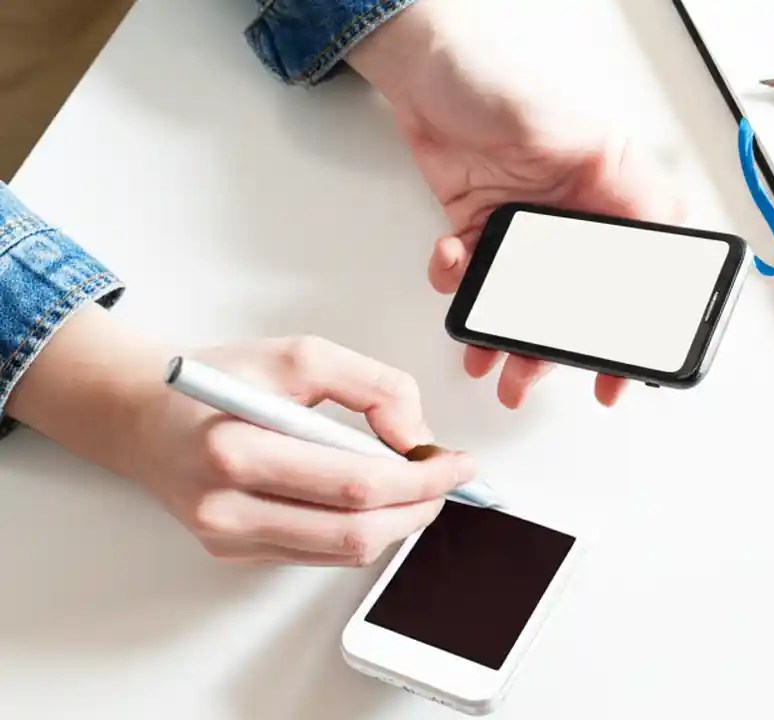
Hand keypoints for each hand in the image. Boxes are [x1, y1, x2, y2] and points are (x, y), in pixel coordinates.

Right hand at [7, 306, 473, 565]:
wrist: (143, 414)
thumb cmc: (221, 379)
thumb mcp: (298, 356)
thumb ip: (370, 385)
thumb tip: (417, 435)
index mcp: (235, 449)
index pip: (355, 483)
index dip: (421, 479)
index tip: (457, 462)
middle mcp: (225, 505)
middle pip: (355, 530)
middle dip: (418, 507)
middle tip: (447, 480)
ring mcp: (227, 537)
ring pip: (343, 551)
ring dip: (396, 523)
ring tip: (418, 489)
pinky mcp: (233, 552)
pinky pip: (319, 554)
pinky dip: (361, 531)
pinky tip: (375, 502)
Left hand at [348, 3, 681, 408]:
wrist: (424, 75)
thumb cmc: (502, 86)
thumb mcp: (586, 140)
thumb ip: (633, 192)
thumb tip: (672, 243)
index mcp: (607, 203)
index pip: (630, 282)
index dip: (625, 336)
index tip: (614, 376)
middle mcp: (567, 222)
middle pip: (568, 307)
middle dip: (549, 353)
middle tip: (531, 382)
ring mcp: (520, 230)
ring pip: (516, 305)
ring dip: (499, 336)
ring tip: (486, 360)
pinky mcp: (477, 229)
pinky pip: (470, 279)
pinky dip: (457, 284)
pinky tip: (452, 262)